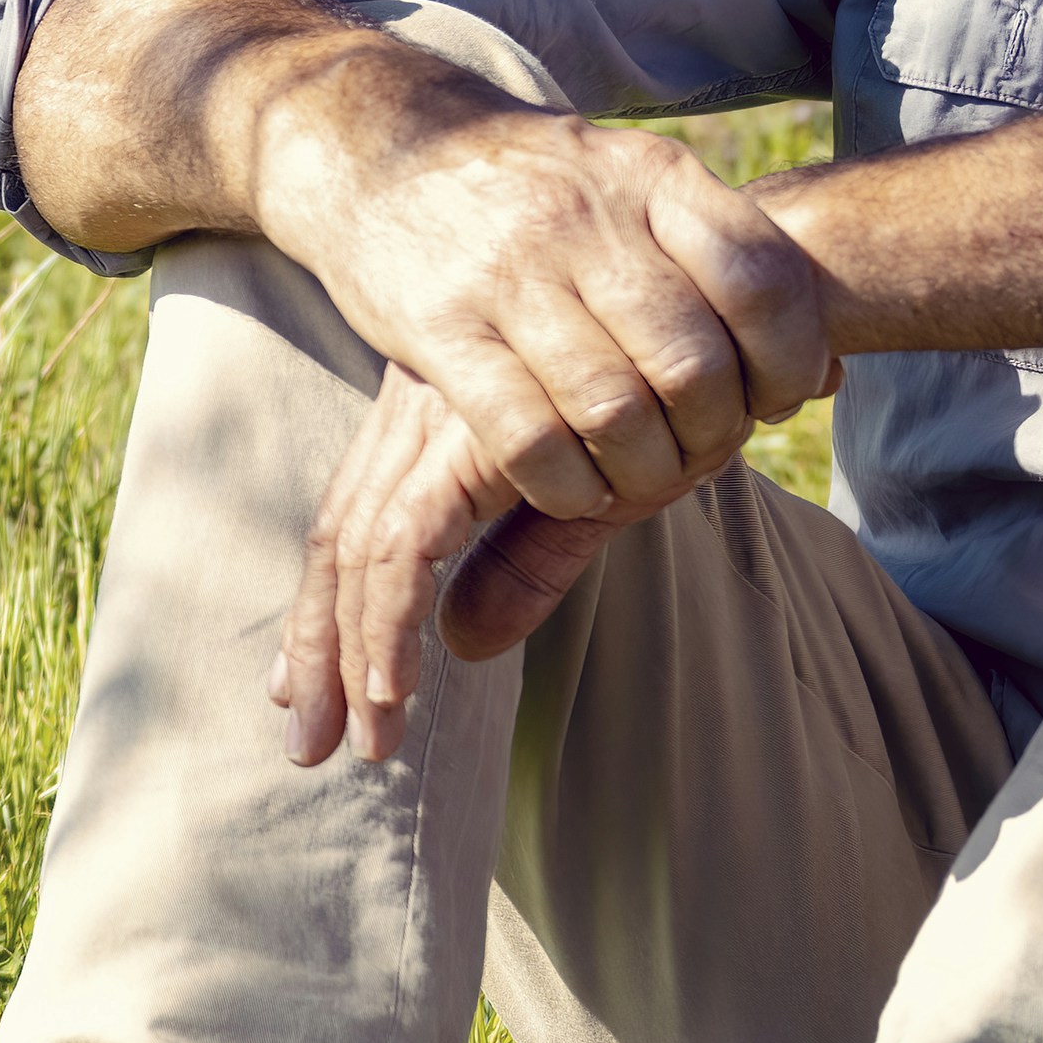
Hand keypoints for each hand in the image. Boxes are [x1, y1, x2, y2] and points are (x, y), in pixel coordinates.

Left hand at [239, 84, 840, 761]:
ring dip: (354, 650)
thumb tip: (462, 645)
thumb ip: (524, 561)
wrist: (743, 302)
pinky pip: (411, 539)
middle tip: (304, 739)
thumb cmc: (676, 395)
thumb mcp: (593, 497)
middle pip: (340, 537)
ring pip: (364, 547)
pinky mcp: (480, 427)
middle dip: (316, 645)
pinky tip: (398, 680)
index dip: (323, 613)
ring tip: (365, 736)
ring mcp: (447, 413)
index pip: (357, 525)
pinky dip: (393, 616)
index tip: (299, 694)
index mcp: (437, 421)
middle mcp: (425, 410)